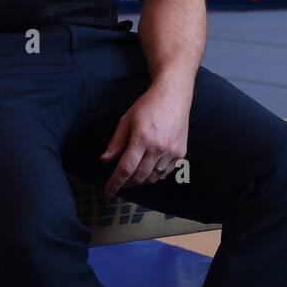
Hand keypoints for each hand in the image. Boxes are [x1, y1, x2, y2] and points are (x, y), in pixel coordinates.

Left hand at [99, 83, 189, 197]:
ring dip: (141, 180)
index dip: (115, 183)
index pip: (126, 168)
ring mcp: (172, 151)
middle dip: (127, 183)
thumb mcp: (126, 119)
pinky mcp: (181, 153)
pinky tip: (149, 168)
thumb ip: (116, 142)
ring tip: (134, 173)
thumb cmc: (148, 105)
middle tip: (120, 181)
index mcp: (142, 138)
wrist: (173, 95)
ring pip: (153, 178)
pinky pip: (166, 173)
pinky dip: (155, 175)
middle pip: (139, 177)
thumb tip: (105, 160)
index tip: (108, 191)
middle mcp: (159, 147)